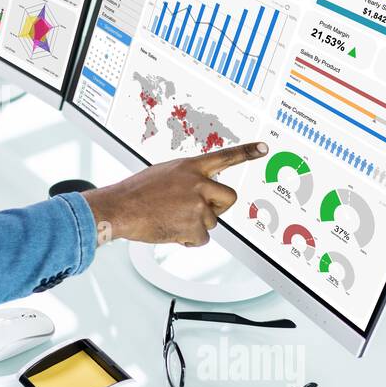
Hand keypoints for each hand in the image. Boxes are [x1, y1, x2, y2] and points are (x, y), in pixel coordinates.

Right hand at [81, 142, 268, 245]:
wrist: (120, 208)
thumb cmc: (136, 192)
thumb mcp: (164, 174)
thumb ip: (186, 178)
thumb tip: (200, 191)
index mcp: (190, 167)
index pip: (225, 157)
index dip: (247, 152)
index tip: (264, 148)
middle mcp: (198, 183)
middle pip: (229, 198)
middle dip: (218, 207)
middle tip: (198, 210)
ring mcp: (198, 205)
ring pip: (212, 221)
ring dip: (195, 225)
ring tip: (170, 218)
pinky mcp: (194, 226)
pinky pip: (201, 238)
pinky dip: (188, 239)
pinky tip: (170, 229)